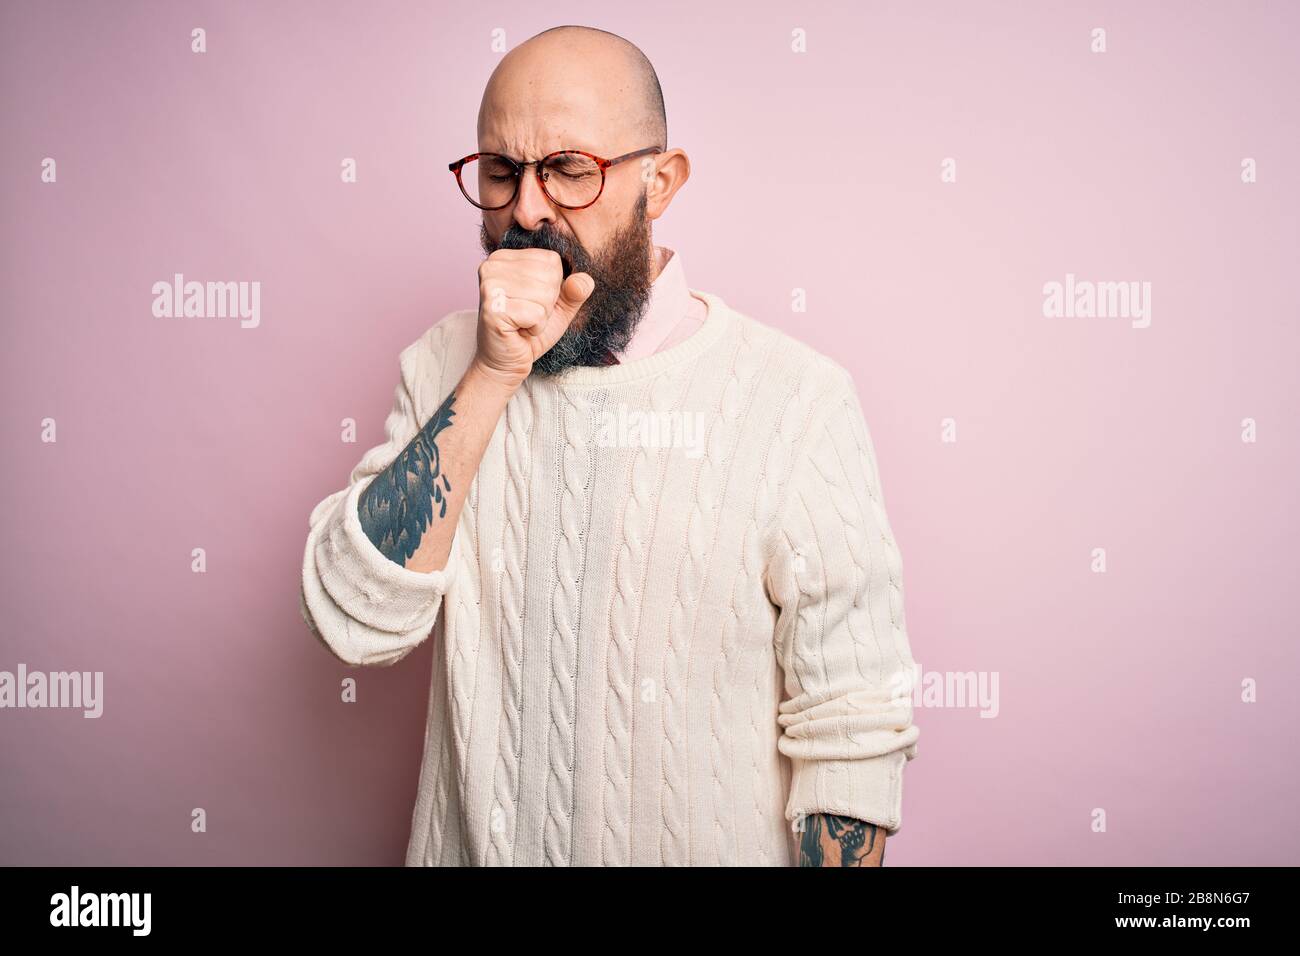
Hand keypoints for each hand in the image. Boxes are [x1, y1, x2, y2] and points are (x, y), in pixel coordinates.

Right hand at [474, 248, 594, 389]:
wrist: (505, 363)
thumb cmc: (528, 331)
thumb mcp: (559, 306)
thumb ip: (575, 290)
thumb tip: (585, 280)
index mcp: (506, 257)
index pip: (552, 260)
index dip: (553, 287)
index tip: (533, 302)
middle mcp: (493, 265)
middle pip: (550, 275)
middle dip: (547, 303)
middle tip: (527, 315)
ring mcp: (490, 285)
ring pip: (545, 294)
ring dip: (541, 317)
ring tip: (522, 322)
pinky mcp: (492, 308)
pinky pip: (536, 314)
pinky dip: (535, 328)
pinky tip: (518, 331)